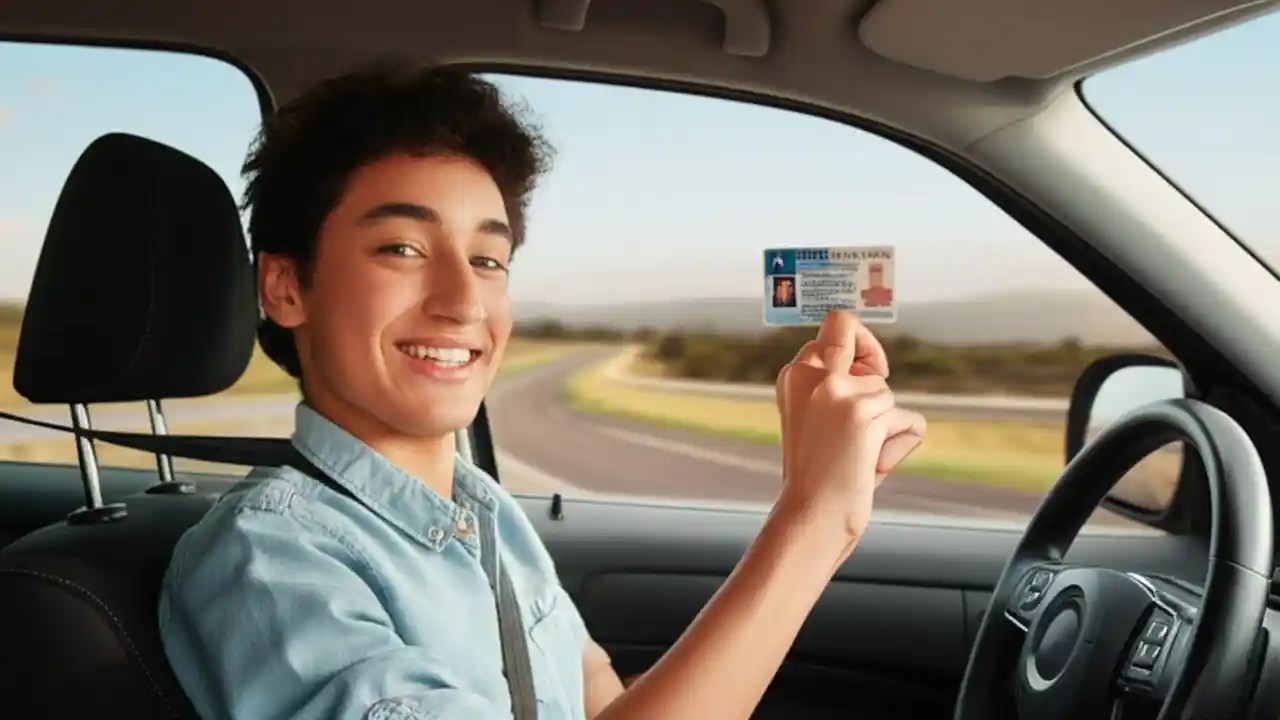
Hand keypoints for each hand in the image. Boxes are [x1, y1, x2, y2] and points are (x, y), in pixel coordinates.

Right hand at [775, 310, 924, 540]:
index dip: (861, 343)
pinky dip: (900, 447)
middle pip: (852, 328)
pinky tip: (871, 467)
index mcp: (794, 377)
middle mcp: (811, 373)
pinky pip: (908, 422)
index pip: (834, 327)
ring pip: (887, 393)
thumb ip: (837, 391)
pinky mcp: (862, 414)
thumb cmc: (818, 476)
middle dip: (877, 362)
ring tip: (860, 457)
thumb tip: (878, 373)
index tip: (874, 367)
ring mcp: (836, 391)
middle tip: (873, 407)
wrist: (810, 515)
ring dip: (886, 426)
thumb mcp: (815, 422)